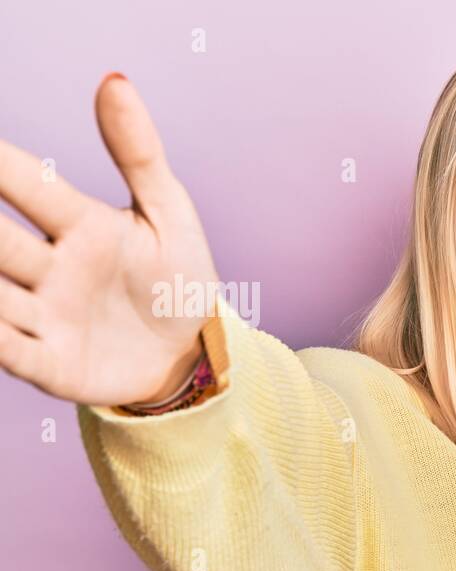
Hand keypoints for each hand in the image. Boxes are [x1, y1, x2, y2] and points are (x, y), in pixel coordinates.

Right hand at [0, 73, 219, 406]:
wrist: (194, 355)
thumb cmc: (178, 279)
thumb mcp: (169, 215)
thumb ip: (139, 154)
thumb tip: (113, 80)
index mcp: (80, 225)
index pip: (30, 186)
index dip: (0, 165)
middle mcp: (50, 267)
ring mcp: (46, 316)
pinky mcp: (51, 364)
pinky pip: (10, 350)